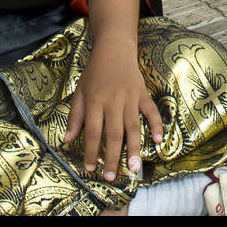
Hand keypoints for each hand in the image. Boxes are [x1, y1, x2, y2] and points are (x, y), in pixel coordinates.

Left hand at [64, 43, 163, 181]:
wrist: (114, 49)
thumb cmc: (94, 72)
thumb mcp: (79, 91)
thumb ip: (75, 116)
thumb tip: (67, 140)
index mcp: (95, 101)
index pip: (93, 131)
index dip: (91, 151)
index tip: (90, 168)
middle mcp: (113, 101)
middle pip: (113, 133)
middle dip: (112, 157)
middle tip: (112, 177)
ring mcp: (130, 98)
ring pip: (133, 127)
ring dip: (133, 148)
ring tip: (133, 168)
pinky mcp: (142, 94)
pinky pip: (151, 111)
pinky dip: (156, 125)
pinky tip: (158, 140)